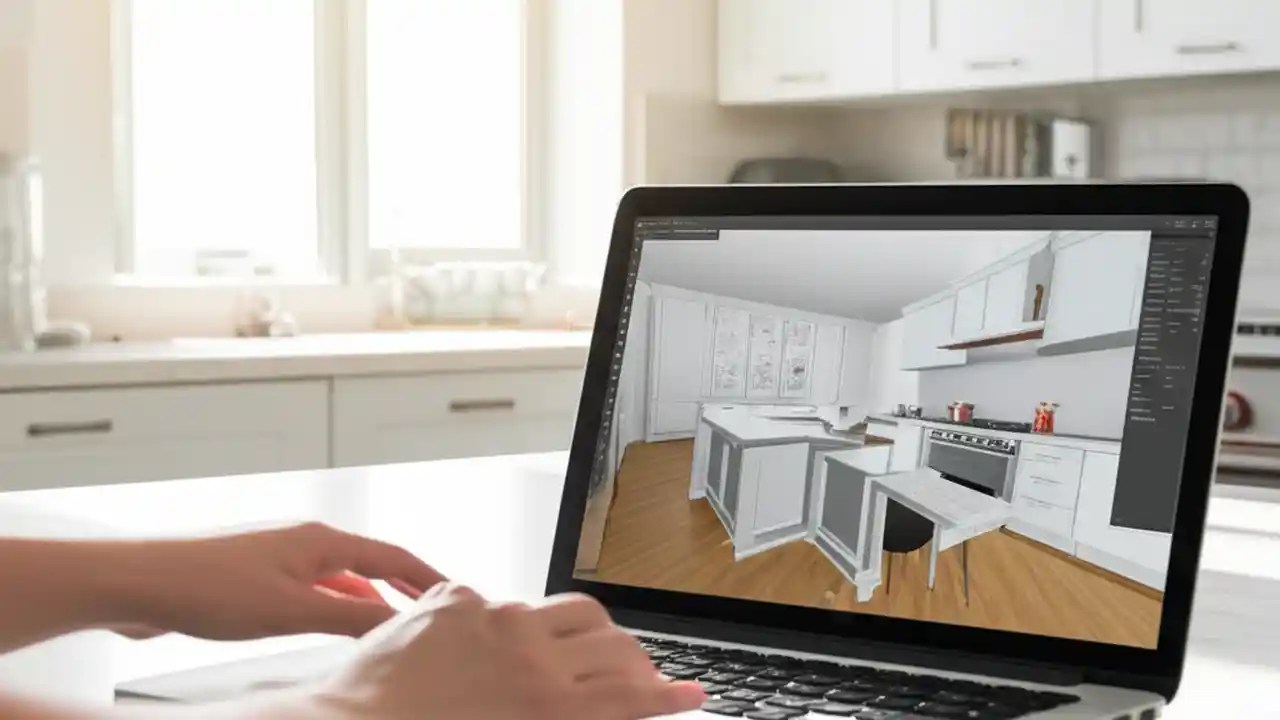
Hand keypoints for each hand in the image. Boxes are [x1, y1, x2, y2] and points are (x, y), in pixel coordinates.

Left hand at [113, 522, 444, 639]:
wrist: (140, 582)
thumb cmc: (211, 588)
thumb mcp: (291, 611)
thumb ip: (348, 618)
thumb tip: (396, 625)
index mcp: (320, 540)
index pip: (391, 554)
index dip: (426, 574)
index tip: (456, 592)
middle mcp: (305, 540)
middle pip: (369, 563)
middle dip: (403, 587)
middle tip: (432, 612)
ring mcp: (279, 556)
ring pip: (339, 579)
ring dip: (367, 601)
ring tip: (391, 628)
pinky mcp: (255, 575)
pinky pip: (311, 589)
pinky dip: (333, 607)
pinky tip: (331, 627)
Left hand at [301, 584, 704, 719]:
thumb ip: (564, 714)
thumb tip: (592, 704)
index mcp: (549, 704)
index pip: (631, 693)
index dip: (668, 695)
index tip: (690, 693)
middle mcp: (530, 653)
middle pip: (615, 644)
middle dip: (638, 662)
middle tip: (641, 677)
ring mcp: (493, 618)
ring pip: (571, 609)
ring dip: (591, 632)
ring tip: (590, 650)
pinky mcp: (454, 598)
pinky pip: (499, 603)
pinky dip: (507, 626)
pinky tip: (494, 646)